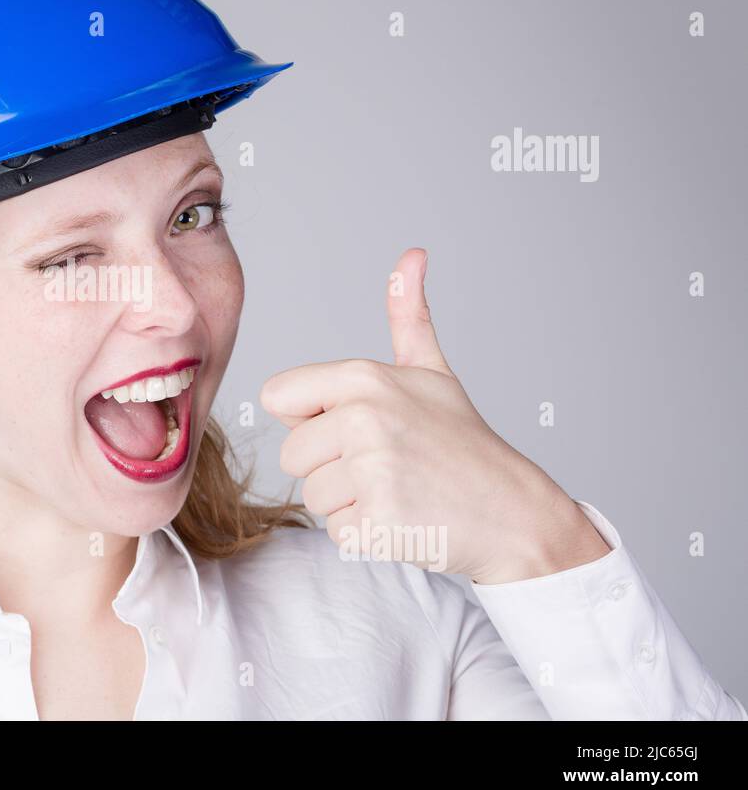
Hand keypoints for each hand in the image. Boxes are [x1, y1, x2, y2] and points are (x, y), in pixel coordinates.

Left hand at [260, 248, 609, 583]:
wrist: (513, 512)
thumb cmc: (463, 443)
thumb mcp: (431, 372)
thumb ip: (408, 317)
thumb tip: (412, 255)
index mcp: (364, 378)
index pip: (276, 396)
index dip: (308, 417)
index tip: (353, 425)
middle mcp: (364, 418)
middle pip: (291, 455)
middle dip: (330, 468)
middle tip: (386, 465)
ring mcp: (372, 471)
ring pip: (312, 496)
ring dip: (348, 504)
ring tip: (397, 490)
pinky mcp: (378, 521)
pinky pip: (336, 531)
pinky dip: (366, 534)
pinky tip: (404, 518)